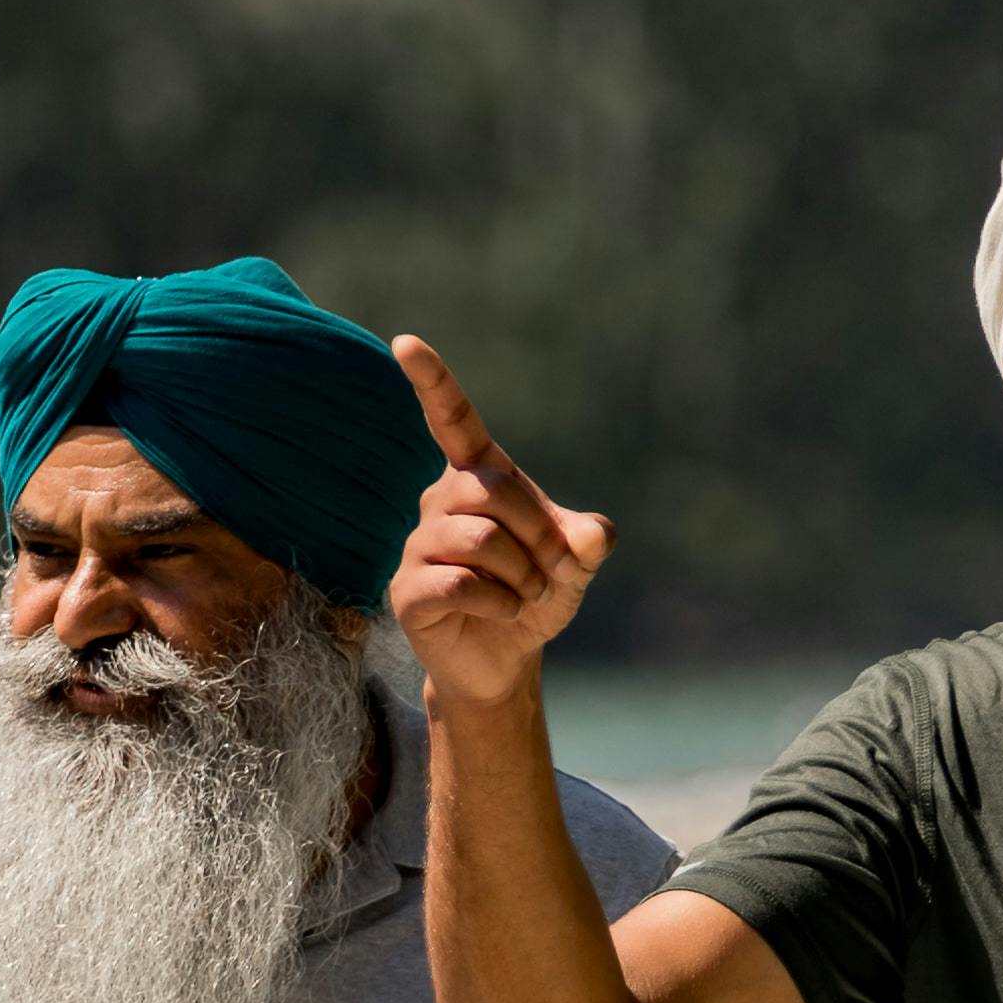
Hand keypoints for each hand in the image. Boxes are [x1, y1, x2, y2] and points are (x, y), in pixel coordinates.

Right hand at [387, 336, 615, 709]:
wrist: (505, 659)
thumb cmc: (535, 595)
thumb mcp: (574, 565)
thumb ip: (589, 544)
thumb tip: (595, 535)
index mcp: (478, 478)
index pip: (453, 421)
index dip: (432, 383)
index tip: (407, 343)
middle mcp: (441, 501)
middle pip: (492, 491)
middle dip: (537, 537)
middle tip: (550, 573)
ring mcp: (419, 546)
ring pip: (479, 539)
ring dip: (522, 576)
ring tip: (524, 597)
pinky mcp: (408, 589)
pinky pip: (460, 582)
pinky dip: (500, 602)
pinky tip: (501, 613)